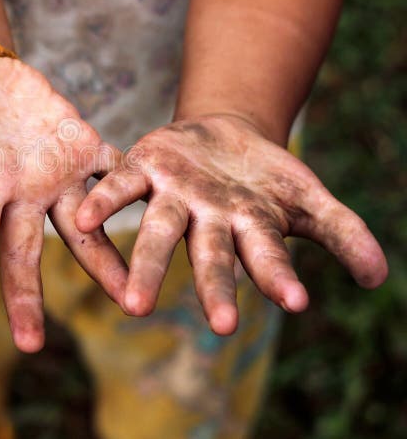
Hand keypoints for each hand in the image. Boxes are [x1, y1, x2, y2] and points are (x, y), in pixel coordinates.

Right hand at [0, 52, 127, 351]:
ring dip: (104, 261)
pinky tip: (160, 219)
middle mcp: (18, 190)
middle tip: (29, 344)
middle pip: (22, 250)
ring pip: (81, 227)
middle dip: (24, 295)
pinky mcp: (82, 146)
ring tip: (132, 299)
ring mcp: (54, 173)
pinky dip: (133, 194)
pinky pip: (114, 172)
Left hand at [76, 114, 387, 335]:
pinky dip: (103, 202)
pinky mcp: (143, 167)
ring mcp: (172, 197)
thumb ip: (341, 231)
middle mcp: (207, 221)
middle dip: (216, 289)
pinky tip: (81, 220)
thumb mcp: (308, 196)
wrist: (225, 131)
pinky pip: (120, 186)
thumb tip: (378, 277)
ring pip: (160, 234)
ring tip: (134, 304)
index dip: (280, 275)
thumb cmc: (267, 177)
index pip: (268, 257)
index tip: (295, 300)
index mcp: (249, 229)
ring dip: (148, 268)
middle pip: (212, 257)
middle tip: (220, 326)